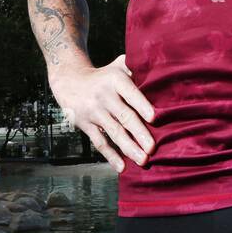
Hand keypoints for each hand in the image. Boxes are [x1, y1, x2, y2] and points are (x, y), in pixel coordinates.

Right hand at [50, 54, 155, 171]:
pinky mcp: (85, 125)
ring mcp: (93, 111)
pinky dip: (111, 156)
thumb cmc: (103, 75)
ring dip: (129, 148)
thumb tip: (162, 73)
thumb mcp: (117, 65)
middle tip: (152, 148)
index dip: (142, 105)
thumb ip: (136, 68)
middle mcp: (103, 96)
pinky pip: (99, 142)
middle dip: (139, 133)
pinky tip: (122, 167)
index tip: (154, 118)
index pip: (130, 93)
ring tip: (143, 160)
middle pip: (124, 116)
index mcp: (115, 80)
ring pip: (113, 132)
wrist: (69, 80)